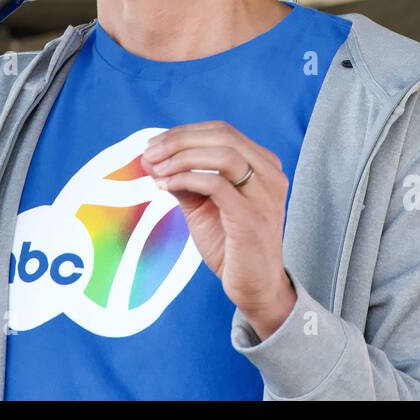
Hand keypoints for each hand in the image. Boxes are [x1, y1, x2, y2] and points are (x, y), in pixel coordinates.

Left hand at [139, 121, 296, 338]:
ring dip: (181, 157)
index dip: (184, 133)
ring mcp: (265, 196)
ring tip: (156, 169)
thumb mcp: (204, 206)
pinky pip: (216, 185)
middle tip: (149, 154)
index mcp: (263, 165)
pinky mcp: (252, 218)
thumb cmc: (232, 245)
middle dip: (179, 140)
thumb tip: (152, 159)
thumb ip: (184, 180)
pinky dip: (186, 180)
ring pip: (222, 155)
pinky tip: (166, 187)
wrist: (256, 287)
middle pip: (223, 136)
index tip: (153, 145)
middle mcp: (270, 175)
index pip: (222, 131)